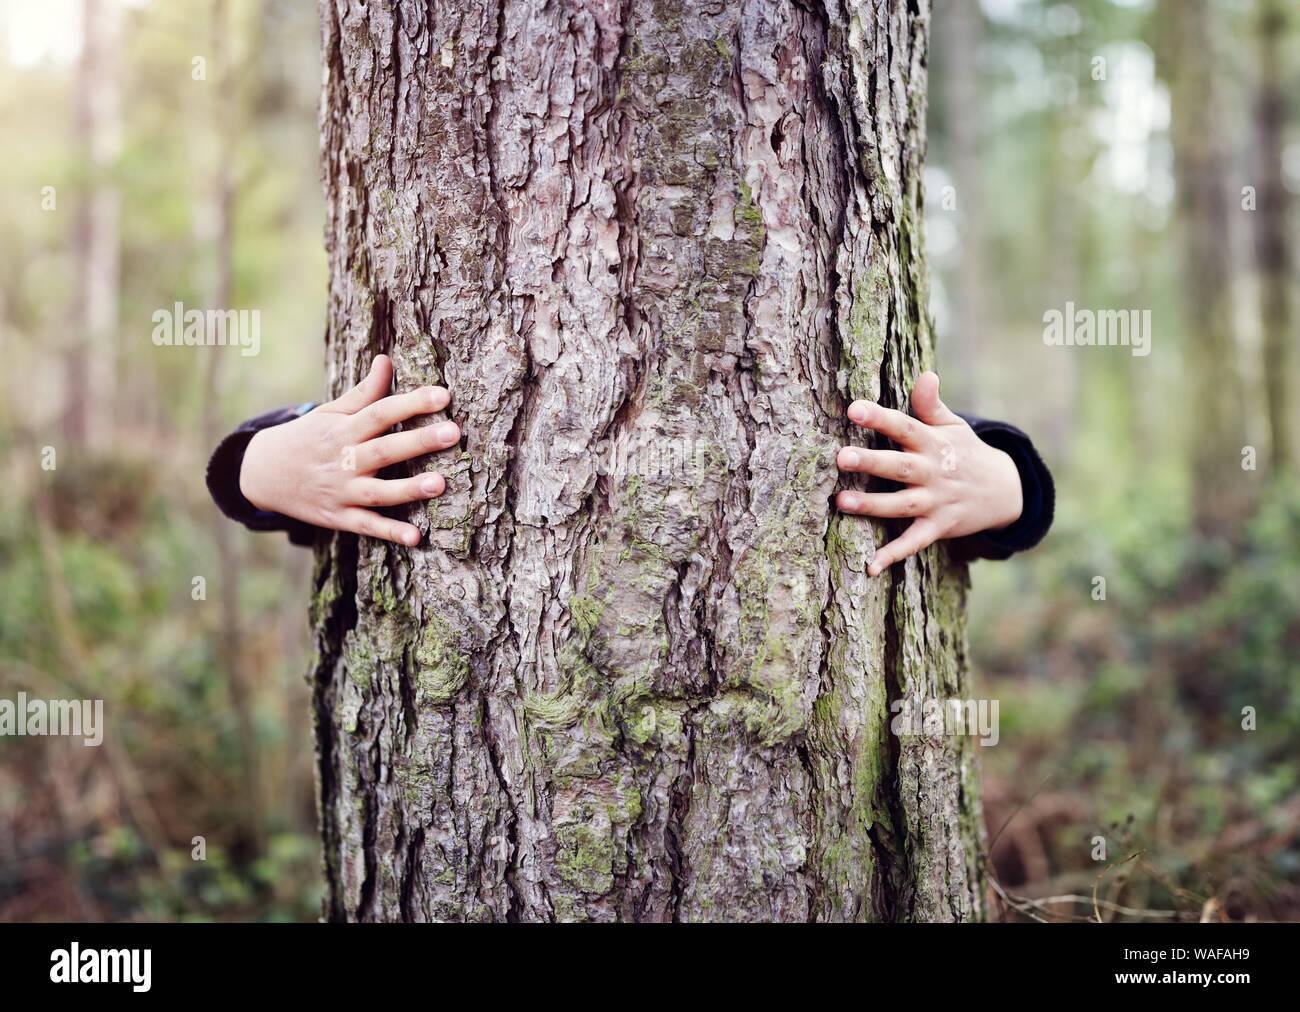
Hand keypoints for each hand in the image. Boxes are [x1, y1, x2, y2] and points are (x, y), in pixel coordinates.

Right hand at [239, 354, 460, 545]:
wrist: (262, 473)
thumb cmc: (307, 438)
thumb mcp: (330, 412)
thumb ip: (363, 392)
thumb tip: (386, 360)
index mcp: (344, 430)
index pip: (381, 412)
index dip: (412, 403)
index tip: (443, 395)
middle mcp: (344, 460)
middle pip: (385, 450)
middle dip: (419, 441)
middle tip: (452, 432)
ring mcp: (342, 491)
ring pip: (379, 492)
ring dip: (408, 489)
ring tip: (440, 483)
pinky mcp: (340, 517)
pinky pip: (367, 526)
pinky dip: (390, 533)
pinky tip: (415, 537)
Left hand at [835, 371, 1021, 575]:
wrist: (1005, 490)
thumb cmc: (965, 452)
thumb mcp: (954, 426)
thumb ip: (932, 405)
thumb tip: (926, 375)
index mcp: (933, 443)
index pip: (904, 426)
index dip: (880, 418)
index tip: (854, 408)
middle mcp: (932, 472)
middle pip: (898, 467)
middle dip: (870, 463)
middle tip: (841, 457)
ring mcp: (935, 502)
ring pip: (901, 504)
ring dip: (872, 505)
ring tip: (841, 501)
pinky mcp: (938, 527)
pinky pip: (913, 543)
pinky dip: (893, 555)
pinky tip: (870, 566)